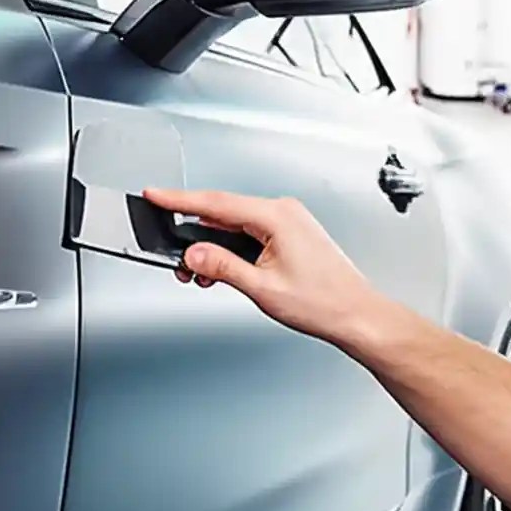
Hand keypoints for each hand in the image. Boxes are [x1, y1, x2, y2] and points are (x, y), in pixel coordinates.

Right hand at [143, 187, 388, 346]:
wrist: (355, 315)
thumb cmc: (323, 302)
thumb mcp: (261, 287)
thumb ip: (222, 267)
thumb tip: (193, 254)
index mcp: (277, 216)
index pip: (215, 203)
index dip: (179, 200)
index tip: (155, 195)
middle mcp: (283, 213)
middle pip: (222, 213)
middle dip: (192, 235)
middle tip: (174, 259)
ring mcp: (287, 222)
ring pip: (233, 226)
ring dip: (212, 247)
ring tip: (198, 275)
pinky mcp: (288, 234)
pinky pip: (248, 233)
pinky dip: (229, 249)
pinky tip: (220, 270)